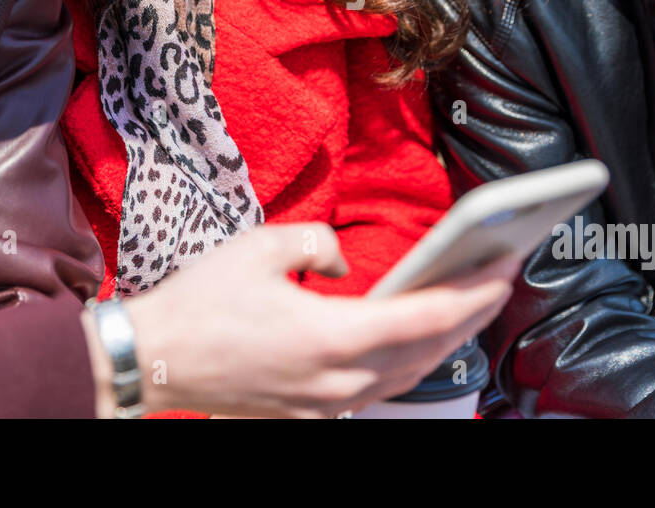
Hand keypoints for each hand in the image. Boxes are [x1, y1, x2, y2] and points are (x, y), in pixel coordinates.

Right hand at [90, 222, 517, 417]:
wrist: (151, 359)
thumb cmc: (201, 302)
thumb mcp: (261, 247)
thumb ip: (318, 243)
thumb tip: (343, 261)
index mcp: (332, 336)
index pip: (425, 317)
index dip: (471, 294)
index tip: (503, 270)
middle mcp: (338, 379)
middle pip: (426, 352)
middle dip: (470, 316)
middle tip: (499, 281)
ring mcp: (325, 402)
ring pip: (405, 375)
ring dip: (443, 343)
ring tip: (468, 308)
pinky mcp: (309, 410)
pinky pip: (376, 387)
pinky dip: (406, 363)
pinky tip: (413, 342)